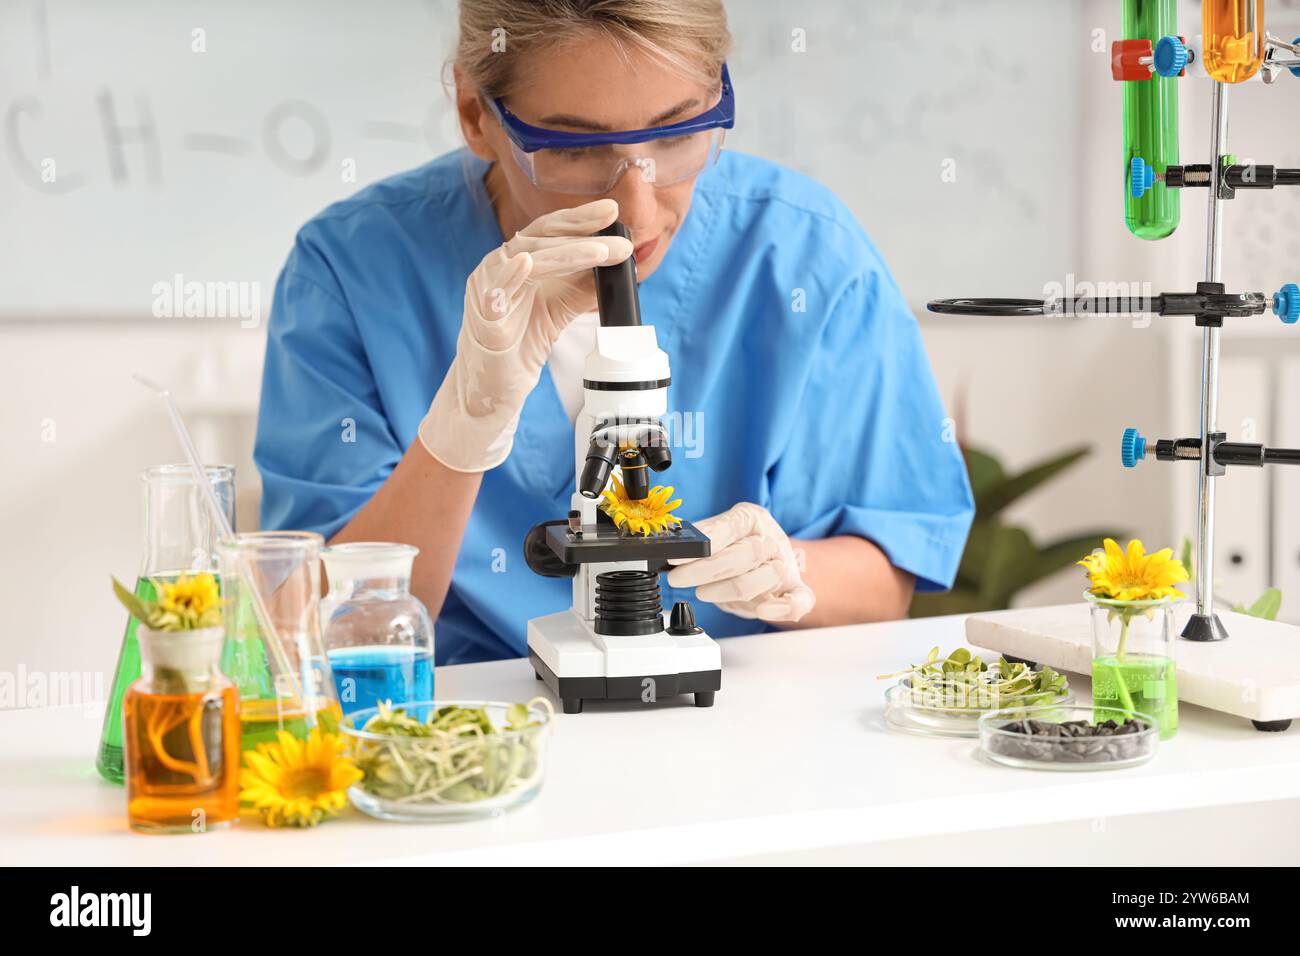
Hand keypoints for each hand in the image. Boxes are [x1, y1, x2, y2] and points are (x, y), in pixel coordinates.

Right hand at [419, 199, 632, 471]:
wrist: (494, 387)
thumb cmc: (520, 342)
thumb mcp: (559, 310)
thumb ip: (581, 288)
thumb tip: (616, 269)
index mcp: (516, 260)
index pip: (549, 230)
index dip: (580, 219)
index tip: (612, 211)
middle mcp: (499, 266)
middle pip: (541, 240)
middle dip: (583, 235)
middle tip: (621, 240)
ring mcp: (487, 289)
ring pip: (526, 260)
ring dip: (566, 254)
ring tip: (599, 252)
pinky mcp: (483, 317)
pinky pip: (495, 293)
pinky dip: (509, 275)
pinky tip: (524, 262)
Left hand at [666, 502, 815, 622]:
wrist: (770, 557)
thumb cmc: (738, 545)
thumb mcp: (717, 533)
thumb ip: (699, 537)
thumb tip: (670, 544)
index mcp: (752, 519)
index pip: (730, 528)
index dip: (701, 544)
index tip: (675, 556)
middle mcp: (772, 540)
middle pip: (744, 554)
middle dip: (704, 570)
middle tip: (678, 578)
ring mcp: (785, 566)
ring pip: (763, 578)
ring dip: (727, 589)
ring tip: (702, 592)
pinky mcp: (794, 591)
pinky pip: (798, 601)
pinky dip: (782, 608)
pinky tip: (763, 611)